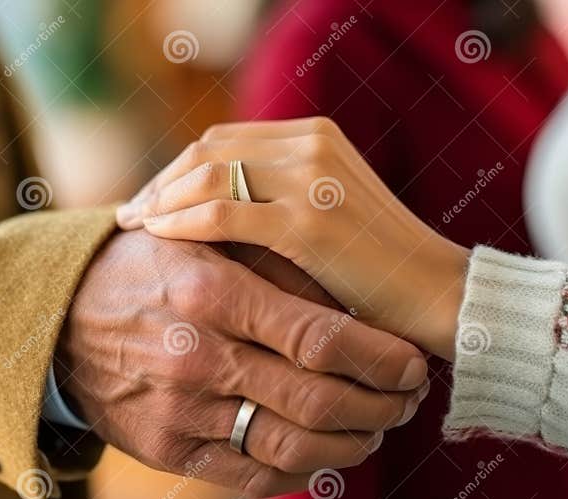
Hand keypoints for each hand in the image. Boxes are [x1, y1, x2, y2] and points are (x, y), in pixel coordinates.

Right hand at [54, 230, 427, 497]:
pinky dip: (306, 469)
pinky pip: (254, 475)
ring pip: (293, 447)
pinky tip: (329, 449)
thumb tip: (359, 305)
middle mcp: (197, 357)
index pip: (319, 336)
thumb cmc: (149, 270)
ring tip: (378, 425)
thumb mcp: (205, 242)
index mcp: (211, 293)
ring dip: (353, 442)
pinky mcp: (168, 449)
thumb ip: (279, 266)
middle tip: (409, 395)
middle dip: (382, 404)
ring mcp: (181, 410)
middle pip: (317, 399)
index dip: (380, 355)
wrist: (64, 318)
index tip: (413, 359)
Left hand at [115, 117, 469, 360]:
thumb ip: (278, 195)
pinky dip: (183, 221)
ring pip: (208, 175)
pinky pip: (223, 212)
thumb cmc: (377, 264)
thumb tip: (209, 206)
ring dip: (162, 200)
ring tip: (135, 225)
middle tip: (131, 212)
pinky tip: (158, 236)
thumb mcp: (328, 210)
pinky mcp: (308, 221)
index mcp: (315, 136)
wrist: (437, 293)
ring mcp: (311, 179)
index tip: (151, 197)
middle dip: (162, 182)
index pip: (223, 140)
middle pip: (208, 151)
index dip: (178, 168)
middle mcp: (311, 145)